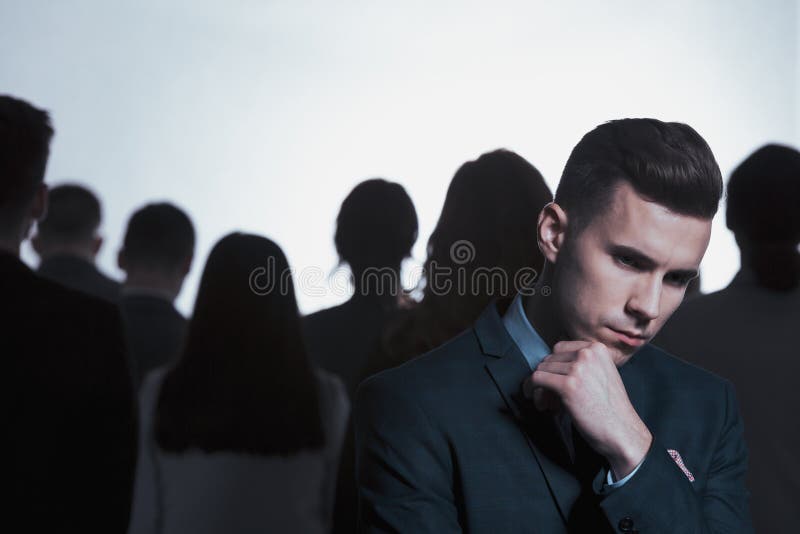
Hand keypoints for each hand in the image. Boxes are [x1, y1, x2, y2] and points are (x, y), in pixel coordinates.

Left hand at [524, 340, 651, 478]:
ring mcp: (578, 368)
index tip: (557, 382)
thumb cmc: (610, 408)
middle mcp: (587, 353)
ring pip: (542, 369)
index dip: (555, 367)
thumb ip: (580, 364)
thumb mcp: (601, 374)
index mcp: (596, 348)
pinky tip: (542, 405)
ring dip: (541, 388)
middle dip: (548, 378)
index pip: (560, 348)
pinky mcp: (568, 385)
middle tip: (551, 398)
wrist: (622, 431)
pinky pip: (537, 379)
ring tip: (550, 405)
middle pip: (549, 359)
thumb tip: (546, 366)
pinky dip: (534, 392)